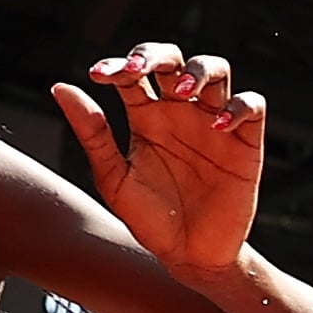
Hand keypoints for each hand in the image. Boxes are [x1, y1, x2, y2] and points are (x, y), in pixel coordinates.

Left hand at [55, 42, 263, 273]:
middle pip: (173, 60)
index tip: (99, 76)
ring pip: (215, 70)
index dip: (116, 66)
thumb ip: (92, 133)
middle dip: (155, 55)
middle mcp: (180, 113)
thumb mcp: (114, 179)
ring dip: (200, 70)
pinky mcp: (245, 143)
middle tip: (138, 69)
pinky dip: (238, 107)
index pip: (132, 75)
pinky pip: (251, 106)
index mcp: (147, 118)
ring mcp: (213, 125)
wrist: (191, 257)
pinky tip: (218, 125)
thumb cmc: (152, 222)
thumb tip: (61, 87)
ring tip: (183, 89)